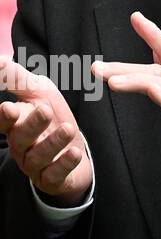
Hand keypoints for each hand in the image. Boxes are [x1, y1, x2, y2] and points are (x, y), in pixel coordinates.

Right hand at [0, 56, 92, 205]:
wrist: (72, 150)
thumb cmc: (50, 118)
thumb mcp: (38, 93)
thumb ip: (18, 79)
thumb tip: (0, 60)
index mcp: (15, 125)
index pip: (4, 121)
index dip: (4, 116)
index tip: (8, 107)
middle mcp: (21, 145)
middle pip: (20, 137)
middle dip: (30, 124)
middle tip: (44, 110)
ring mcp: (36, 164)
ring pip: (39, 156)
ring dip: (52, 142)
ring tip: (67, 128)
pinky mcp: (53, 178)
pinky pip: (56, 174)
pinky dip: (65, 163)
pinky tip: (75, 152)